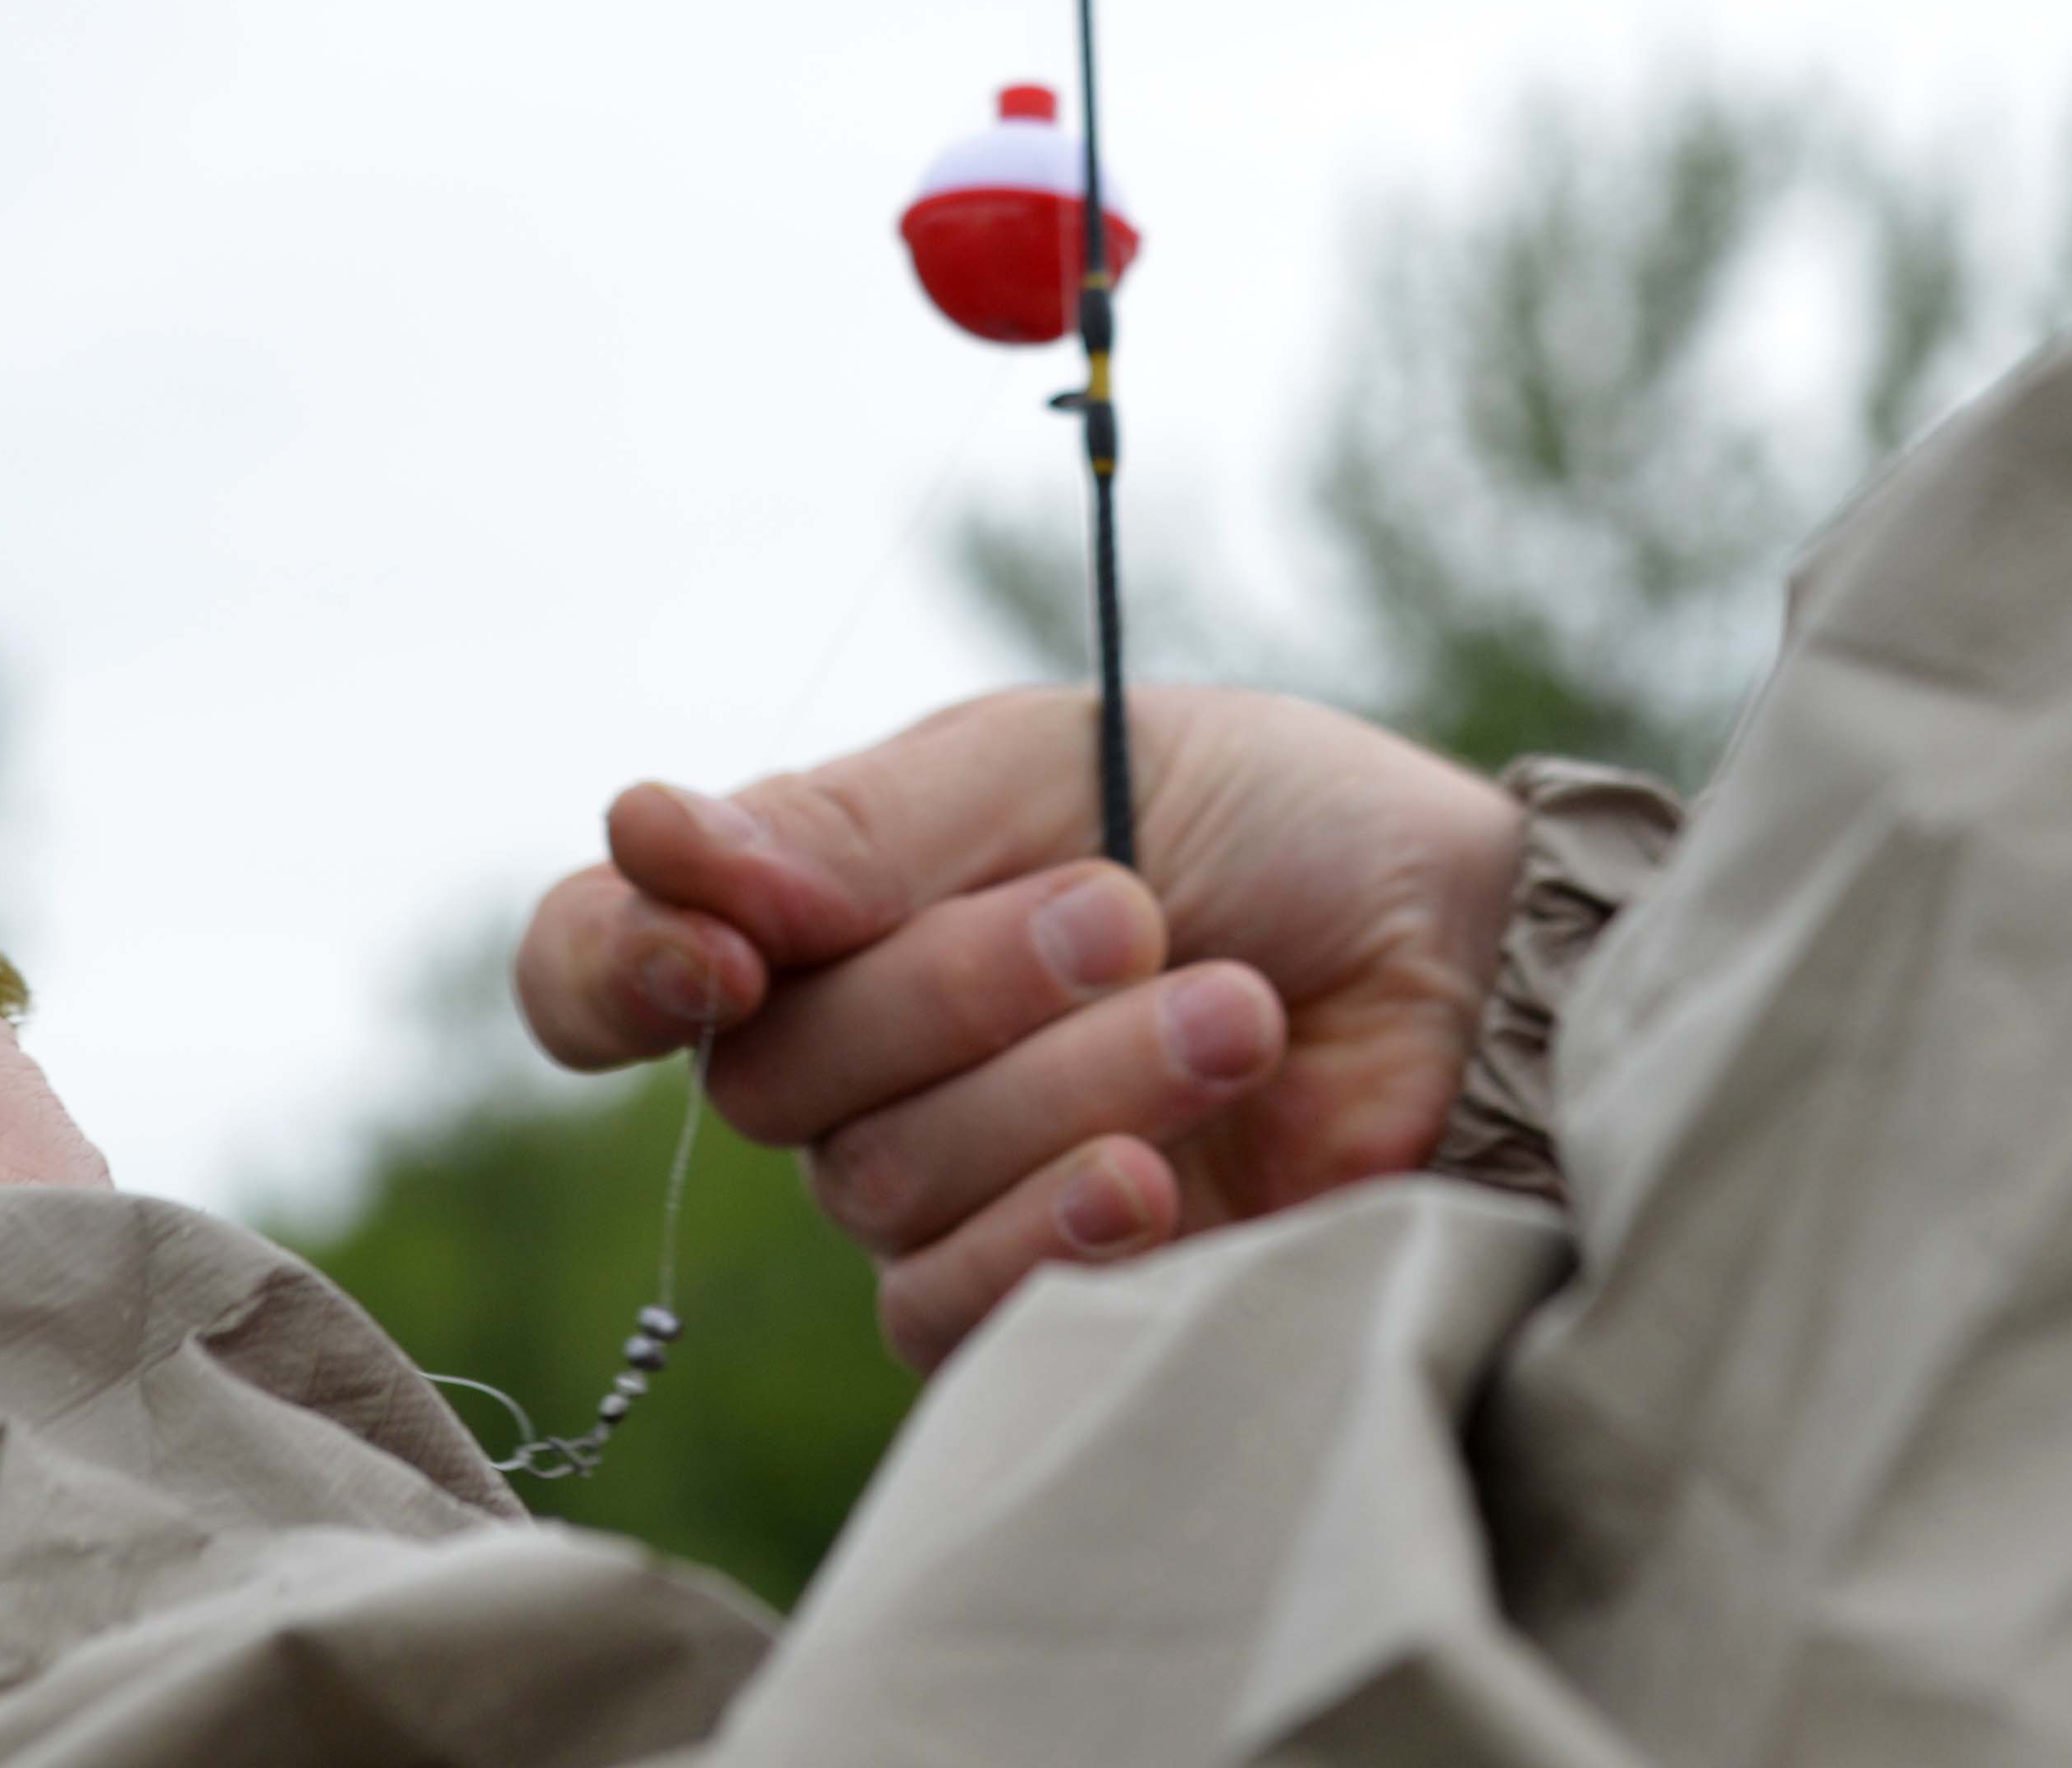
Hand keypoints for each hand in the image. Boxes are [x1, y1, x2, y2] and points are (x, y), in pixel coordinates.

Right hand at [512, 686, 1521, 1368]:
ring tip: (1231, 1012)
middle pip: (767, 1073)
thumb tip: (651, 840)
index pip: (601, 961)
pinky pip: (945, 1311)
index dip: (615, 961)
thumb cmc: (1284, 827)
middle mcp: (855, 1058)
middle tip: (1132, 910)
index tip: (719, 944)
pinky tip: (1162, 1180)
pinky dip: (1054, 1230)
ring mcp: (940, 1191)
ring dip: (1067, 1083)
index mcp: (829, 905)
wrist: (1470, 962)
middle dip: (959, 982)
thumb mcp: (1068, 758)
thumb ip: (857, 822)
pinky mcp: (1031, 1313)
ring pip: (879, 1185)